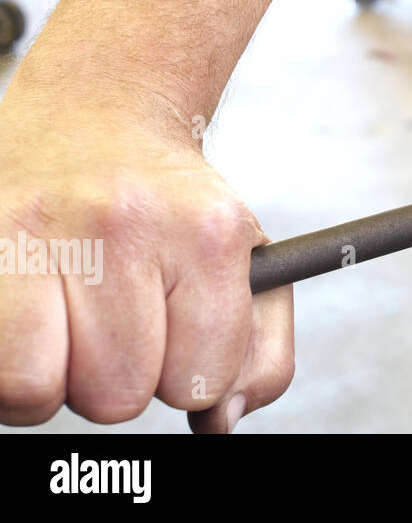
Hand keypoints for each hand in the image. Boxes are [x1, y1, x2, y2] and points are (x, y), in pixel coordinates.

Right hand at [0, 84, 293, 431]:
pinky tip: (28, 316)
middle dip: (118, 371)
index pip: (199, 381)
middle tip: (115, 313)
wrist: (96, 116)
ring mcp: (36, 231)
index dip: (188, 370)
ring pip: (40, 393)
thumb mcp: (247, 264)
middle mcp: (123, 223)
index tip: (177, 328)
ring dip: (54, 373)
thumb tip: (221, 421)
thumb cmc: (171, 209)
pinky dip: (7, 366)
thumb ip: (260, 354)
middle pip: (118, 395)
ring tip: (68, 314)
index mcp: (207, 232)